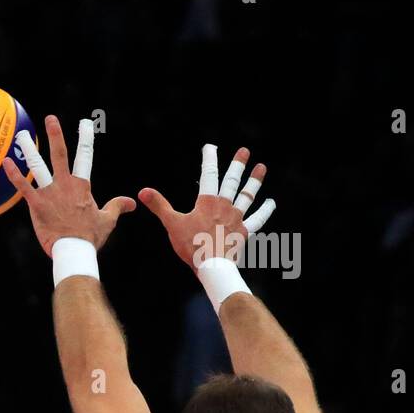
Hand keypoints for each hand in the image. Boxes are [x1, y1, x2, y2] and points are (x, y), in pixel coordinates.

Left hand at [2, 116, 133, 255]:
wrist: (74, 250)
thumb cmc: (90, 236)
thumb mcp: (107, 219)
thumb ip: (117, 206)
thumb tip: (132, 202)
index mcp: (82, 186)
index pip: (85, 157)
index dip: (85, 138)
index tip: (85, 123)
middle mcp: (65, 184)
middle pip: (60, 154)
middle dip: (56, 135)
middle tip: (51, 119)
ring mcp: (49, 193)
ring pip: (38, 166)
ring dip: (29, 149)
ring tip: (22, 134)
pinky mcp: (36, 204)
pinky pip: (22, 187)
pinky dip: (13, 174)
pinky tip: (5, 161)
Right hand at [138, 145, 276, 270]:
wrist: (211, 266)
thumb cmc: (191, 245)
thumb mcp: (171, 224)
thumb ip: (159, 205)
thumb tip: (142, 191)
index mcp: (207, 202)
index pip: (208, 175)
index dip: (209, 159)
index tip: (210, 147)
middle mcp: (224, 206)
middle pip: (232, 181)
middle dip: (238, 164)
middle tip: (244, 151)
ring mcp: (236, 218)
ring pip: (247, 195)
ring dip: (255, 181)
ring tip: (261, 167)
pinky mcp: (244, 231)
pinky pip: (258, 219)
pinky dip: (265, 210)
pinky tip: (270, 202)